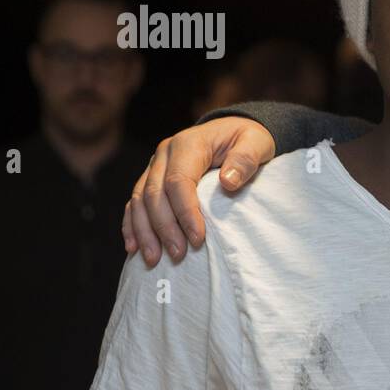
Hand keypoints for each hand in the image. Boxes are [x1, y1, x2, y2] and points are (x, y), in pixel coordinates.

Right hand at [122, 117, 274, 265]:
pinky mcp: (151, 178)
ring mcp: (155, 166)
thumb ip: (245, 160)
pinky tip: (134, 247)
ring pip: (139, 200)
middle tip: (178, 255)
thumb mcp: (256, 143)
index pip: (179, 181)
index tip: (198, 238)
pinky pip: (134, 202)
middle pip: (155, 194)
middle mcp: (164, 153)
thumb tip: (228, 182)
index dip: (186, 212)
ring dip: (144, 232)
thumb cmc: (247, 139)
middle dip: (164, 228)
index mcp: (188, 144)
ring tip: (154, 259)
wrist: (232, 130)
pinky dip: (132, 225)